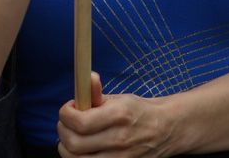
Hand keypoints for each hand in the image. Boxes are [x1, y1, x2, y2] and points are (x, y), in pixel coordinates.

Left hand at [57, 72, 176, 157]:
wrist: (166, 129)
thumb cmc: (138, 112)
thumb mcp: (120, 98)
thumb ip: (96, 94)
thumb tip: (85, 78)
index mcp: (118, 116)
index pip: (79, 122)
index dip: (65, 115)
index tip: (69, 109)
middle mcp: (119, 139)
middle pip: (74, 144)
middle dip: (63, 131)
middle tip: (67, 124)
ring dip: (67, 148)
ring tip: (73, 137)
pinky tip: (83, 150)